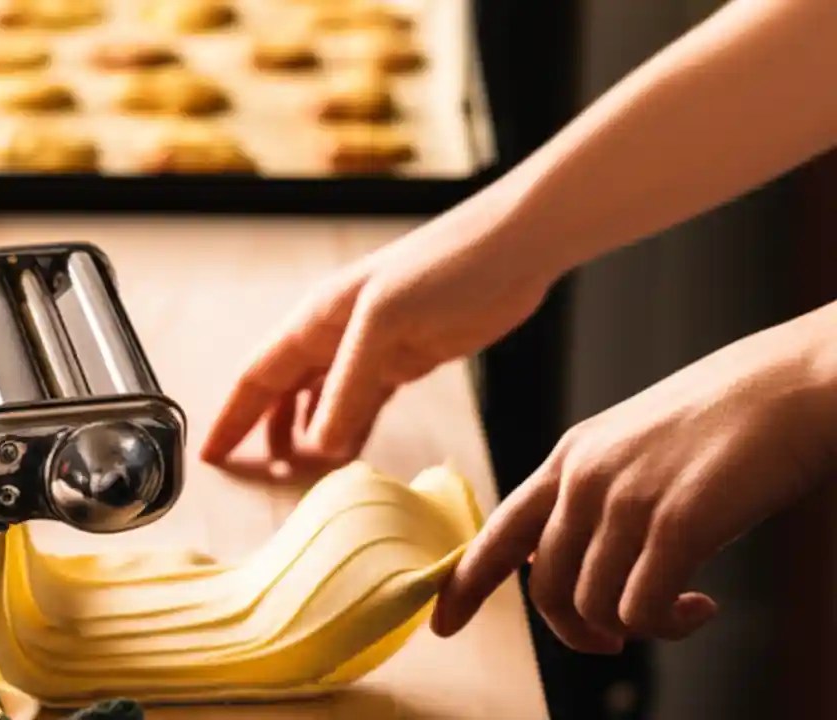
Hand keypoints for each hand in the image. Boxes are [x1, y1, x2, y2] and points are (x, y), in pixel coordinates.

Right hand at [200, 202, 559, 476]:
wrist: (512, 250)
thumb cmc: (444, 269)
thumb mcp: (386, 324)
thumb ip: (350, 386)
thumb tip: (318, 447)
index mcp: (317, 319)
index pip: (258, 376)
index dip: (232, 416)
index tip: (208, 455)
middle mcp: (334, 336)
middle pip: (283, 392)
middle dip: (262, 433)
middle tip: (250, 478)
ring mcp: (370, 350)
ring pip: (321, 402)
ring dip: (305, 437)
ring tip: (294, 478)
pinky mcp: (405, 361)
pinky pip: (362, 405)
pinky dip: (348, 431)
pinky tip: (344, 456)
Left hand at [431, 304, 836, 651]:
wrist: (797, 382)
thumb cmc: (727, 416)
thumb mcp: (635, 443)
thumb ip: (596, 492)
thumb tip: (577, 560)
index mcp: (570, 456)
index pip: (498, 532)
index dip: (465, 585)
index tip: (443, 625)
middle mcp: (585, 477)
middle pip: (546, 588)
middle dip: (577, 631)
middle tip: (616, 642)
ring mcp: (627, 500)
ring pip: (594, 606)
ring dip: (635, 628)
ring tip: (679, 611)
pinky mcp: (677, 524)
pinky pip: (642, 610)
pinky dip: (669, 625)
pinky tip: (703, 605)